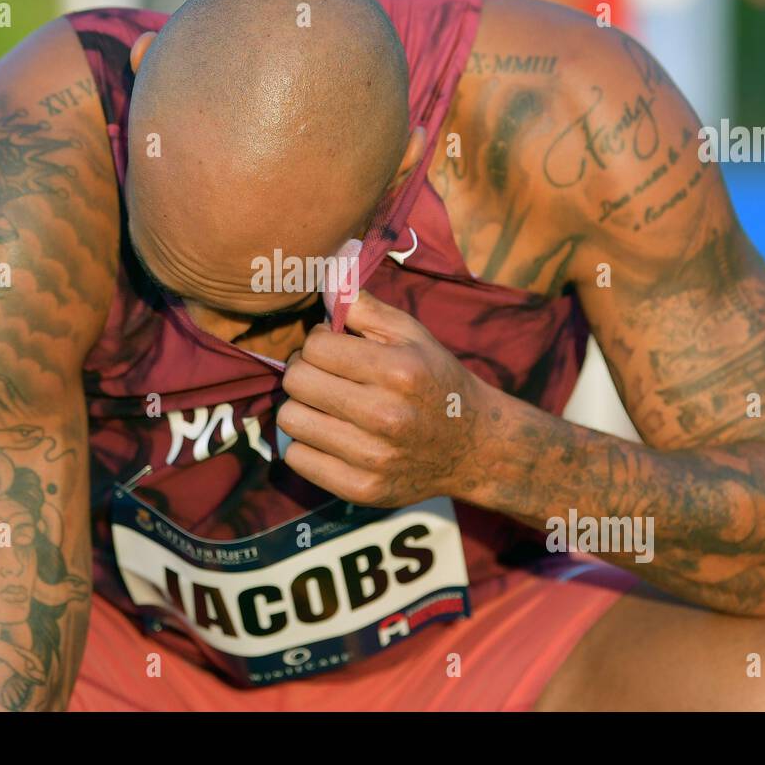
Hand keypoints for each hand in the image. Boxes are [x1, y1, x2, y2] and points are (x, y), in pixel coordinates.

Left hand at [278, 290, 492, 506]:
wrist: (474, 447)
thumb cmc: (436, 381)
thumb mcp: (412, 334)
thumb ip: (364, 305)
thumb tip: (325, 275)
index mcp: (397, 371)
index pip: (315, 346)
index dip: (318, 342)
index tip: (333, 348)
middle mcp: (384, 416)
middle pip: (296, 382)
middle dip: (305, 371)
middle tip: (325, 375)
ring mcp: (372, 457)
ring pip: (290, 420)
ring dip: (302, 408)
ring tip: (327, 405)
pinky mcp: (361, 489)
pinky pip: (297, 458)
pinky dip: (306, 444)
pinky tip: (330, 435)